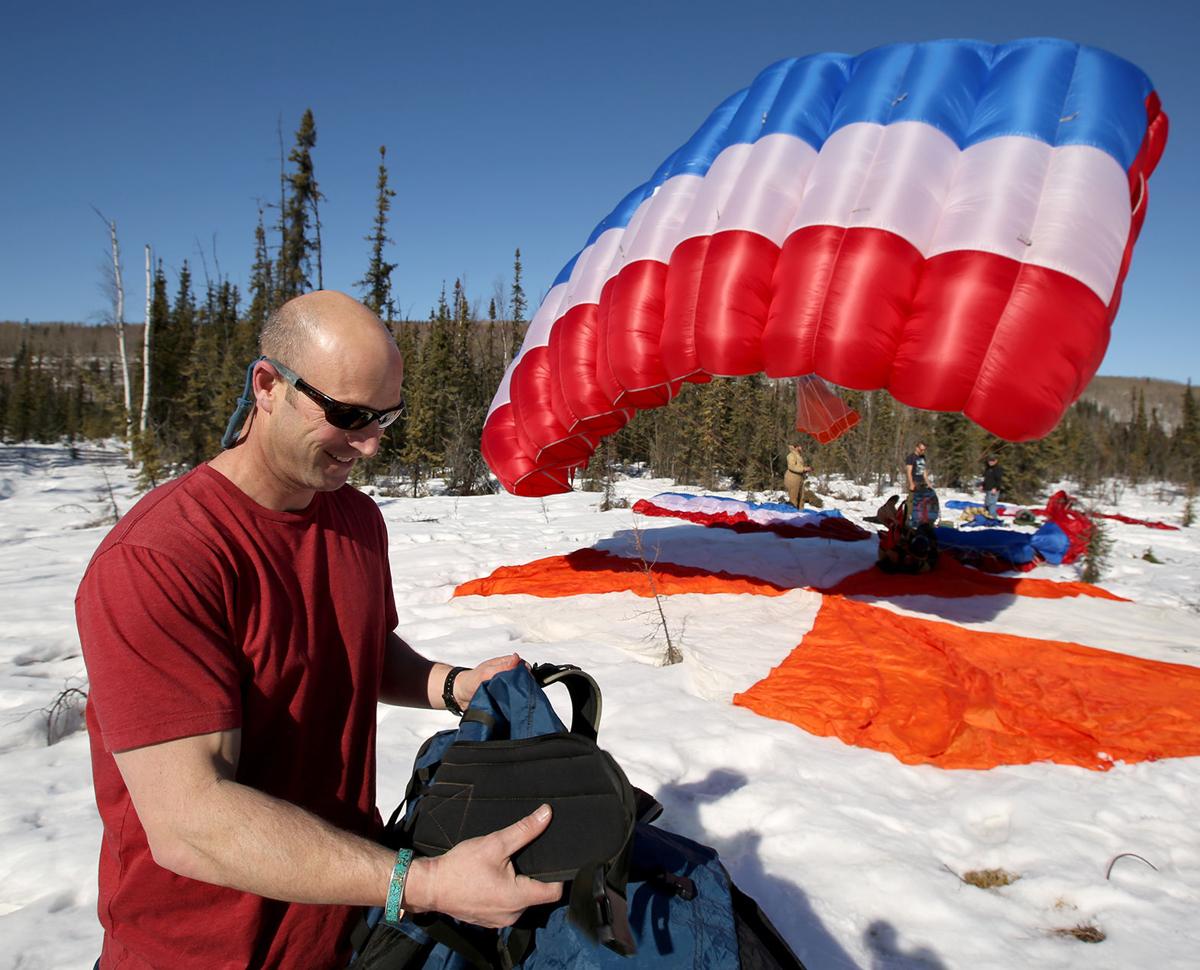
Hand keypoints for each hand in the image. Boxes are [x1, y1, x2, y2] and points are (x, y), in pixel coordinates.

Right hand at [414, 805, 563, 927]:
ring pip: (522, 900)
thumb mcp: (495, 843)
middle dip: (534, 876)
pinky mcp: (489, 920)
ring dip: (519, 885)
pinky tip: (494, 878)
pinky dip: (505, 893)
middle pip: (538, 895)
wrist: (430, 885)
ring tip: (508, 867)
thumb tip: (546, 814)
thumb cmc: (461, 866)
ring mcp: (500, 920)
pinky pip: (507, 906)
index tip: (554, 859)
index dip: (558, 874)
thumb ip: (524, 830)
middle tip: (524, 857)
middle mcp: (513, 915)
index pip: (554, 891)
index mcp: (518, 898)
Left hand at [453, 653, 521, 710]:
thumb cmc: (470, 681)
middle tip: (520, 692)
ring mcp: (506, 686)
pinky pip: (513, 700)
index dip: (526, 673)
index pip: (522, 665)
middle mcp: (507, 674)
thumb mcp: (486, 672)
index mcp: (505, 664)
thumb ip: (502, 666)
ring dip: (518, 695)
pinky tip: (512, 706)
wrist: (459, 696)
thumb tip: (516, 658)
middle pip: (523, 678)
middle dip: (524, 685)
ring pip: (520, 690)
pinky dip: (513, 703)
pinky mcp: (504, 698)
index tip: (525, 680)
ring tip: (516, 700)